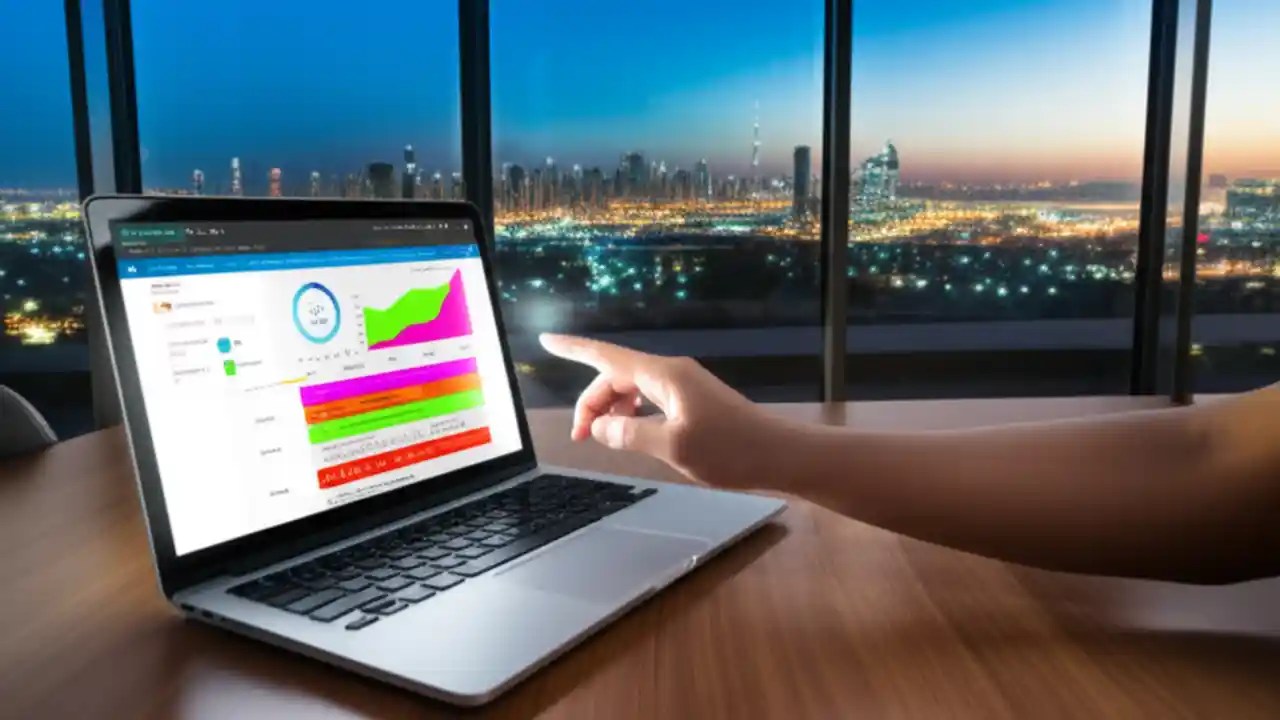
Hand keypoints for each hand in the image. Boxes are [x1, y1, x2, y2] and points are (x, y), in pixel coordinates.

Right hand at [538, 334, 778, 486]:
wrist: (780, 454)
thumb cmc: (731, 451)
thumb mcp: (672, 447)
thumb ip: (630, 435)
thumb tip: (601, 428)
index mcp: (664, 376)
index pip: (607, 357)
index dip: (574, 350)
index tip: (547, 342)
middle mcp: (672, 373)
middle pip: (616, 377)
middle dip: (591, 402)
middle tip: (580, 439)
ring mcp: (685, 385)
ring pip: (632, 389)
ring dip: (611, 410)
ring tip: (603, 438)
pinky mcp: (694, 401)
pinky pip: (650, 399)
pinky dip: (632, 413)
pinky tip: (632, 433)